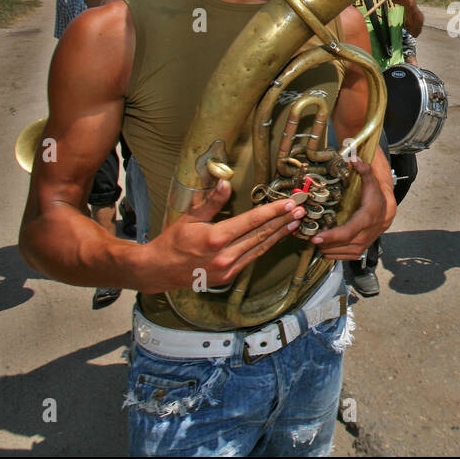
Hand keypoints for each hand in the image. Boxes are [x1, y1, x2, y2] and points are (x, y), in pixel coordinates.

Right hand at [140, 180, 303, 292]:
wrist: (159, 271)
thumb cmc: (173, 242)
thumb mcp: (189, 218)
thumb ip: (211, 201)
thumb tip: (226, 183)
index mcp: (215, 238)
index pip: (251, 221)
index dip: (272, 211)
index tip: (288, 203)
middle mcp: (225, 255)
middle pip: (261, 234)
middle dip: (282, 220)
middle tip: (300, 210)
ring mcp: (228, 268)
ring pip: (260, 247)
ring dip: (279, 234)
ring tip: (294, 222)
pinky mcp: (229, 275)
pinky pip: (252, 257)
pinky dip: (266, 245)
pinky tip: (276, 236)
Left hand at [311, 158, 392, 259]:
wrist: (386, 211)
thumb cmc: (375, 196)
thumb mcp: (371, 181)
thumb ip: (364, 170)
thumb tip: (355, 159)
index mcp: (367, 219)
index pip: (348, 232)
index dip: (332, 237)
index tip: (317, 237)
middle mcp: (366, 234)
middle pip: (343, 244)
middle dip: (325, 244)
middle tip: (310, 238)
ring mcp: (365, 244)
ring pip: (343, 253)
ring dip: (328, 250)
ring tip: (316, 242)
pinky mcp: (362, 249)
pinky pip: (347, 257)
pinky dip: (334, 255)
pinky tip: (325, 248)